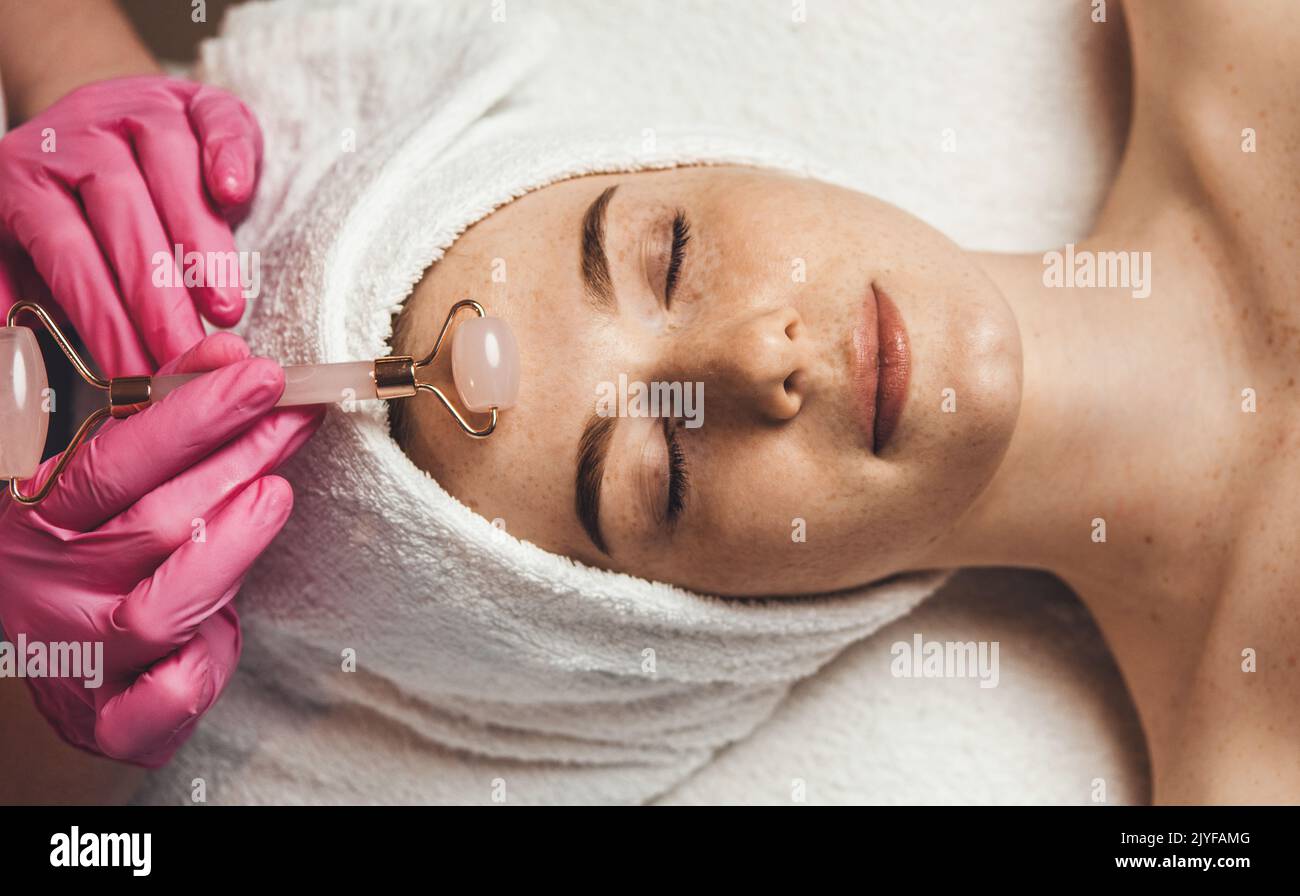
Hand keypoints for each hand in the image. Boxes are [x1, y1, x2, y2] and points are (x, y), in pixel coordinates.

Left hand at [0, 75, 262, 374]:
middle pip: (123, 219)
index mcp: (26, 179)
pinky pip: (216, 121)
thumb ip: (15, 295)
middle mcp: (79, 138)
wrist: (100, 125)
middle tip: (192, 354)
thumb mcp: (20, 250)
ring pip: (173, 173)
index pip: (71, 258)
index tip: (138, 377)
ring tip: (225, 309)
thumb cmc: (72, 211)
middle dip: (161, 298)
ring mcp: (139, 110)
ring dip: (203, 245)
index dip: (107, 321)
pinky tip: (235, 195)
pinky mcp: (197, 99)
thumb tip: (17, 357)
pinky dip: (228, 155)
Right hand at [0, 334, 320, 766]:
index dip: (193, 413)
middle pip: (154, 525)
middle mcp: (45, 585)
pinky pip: (171, 693)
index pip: (113, 459)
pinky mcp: (109, 720)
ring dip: (233, 547)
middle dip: (238, 461)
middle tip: (297, 418)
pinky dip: (208, 662)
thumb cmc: (99, 552)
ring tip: (275, 497)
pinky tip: (230, 626)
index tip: (260, 373)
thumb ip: (165, 415)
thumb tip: (228, 352)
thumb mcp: (116, 476)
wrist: (55, 658)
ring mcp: (75, 654)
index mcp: (34, 516)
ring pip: (163, 609)